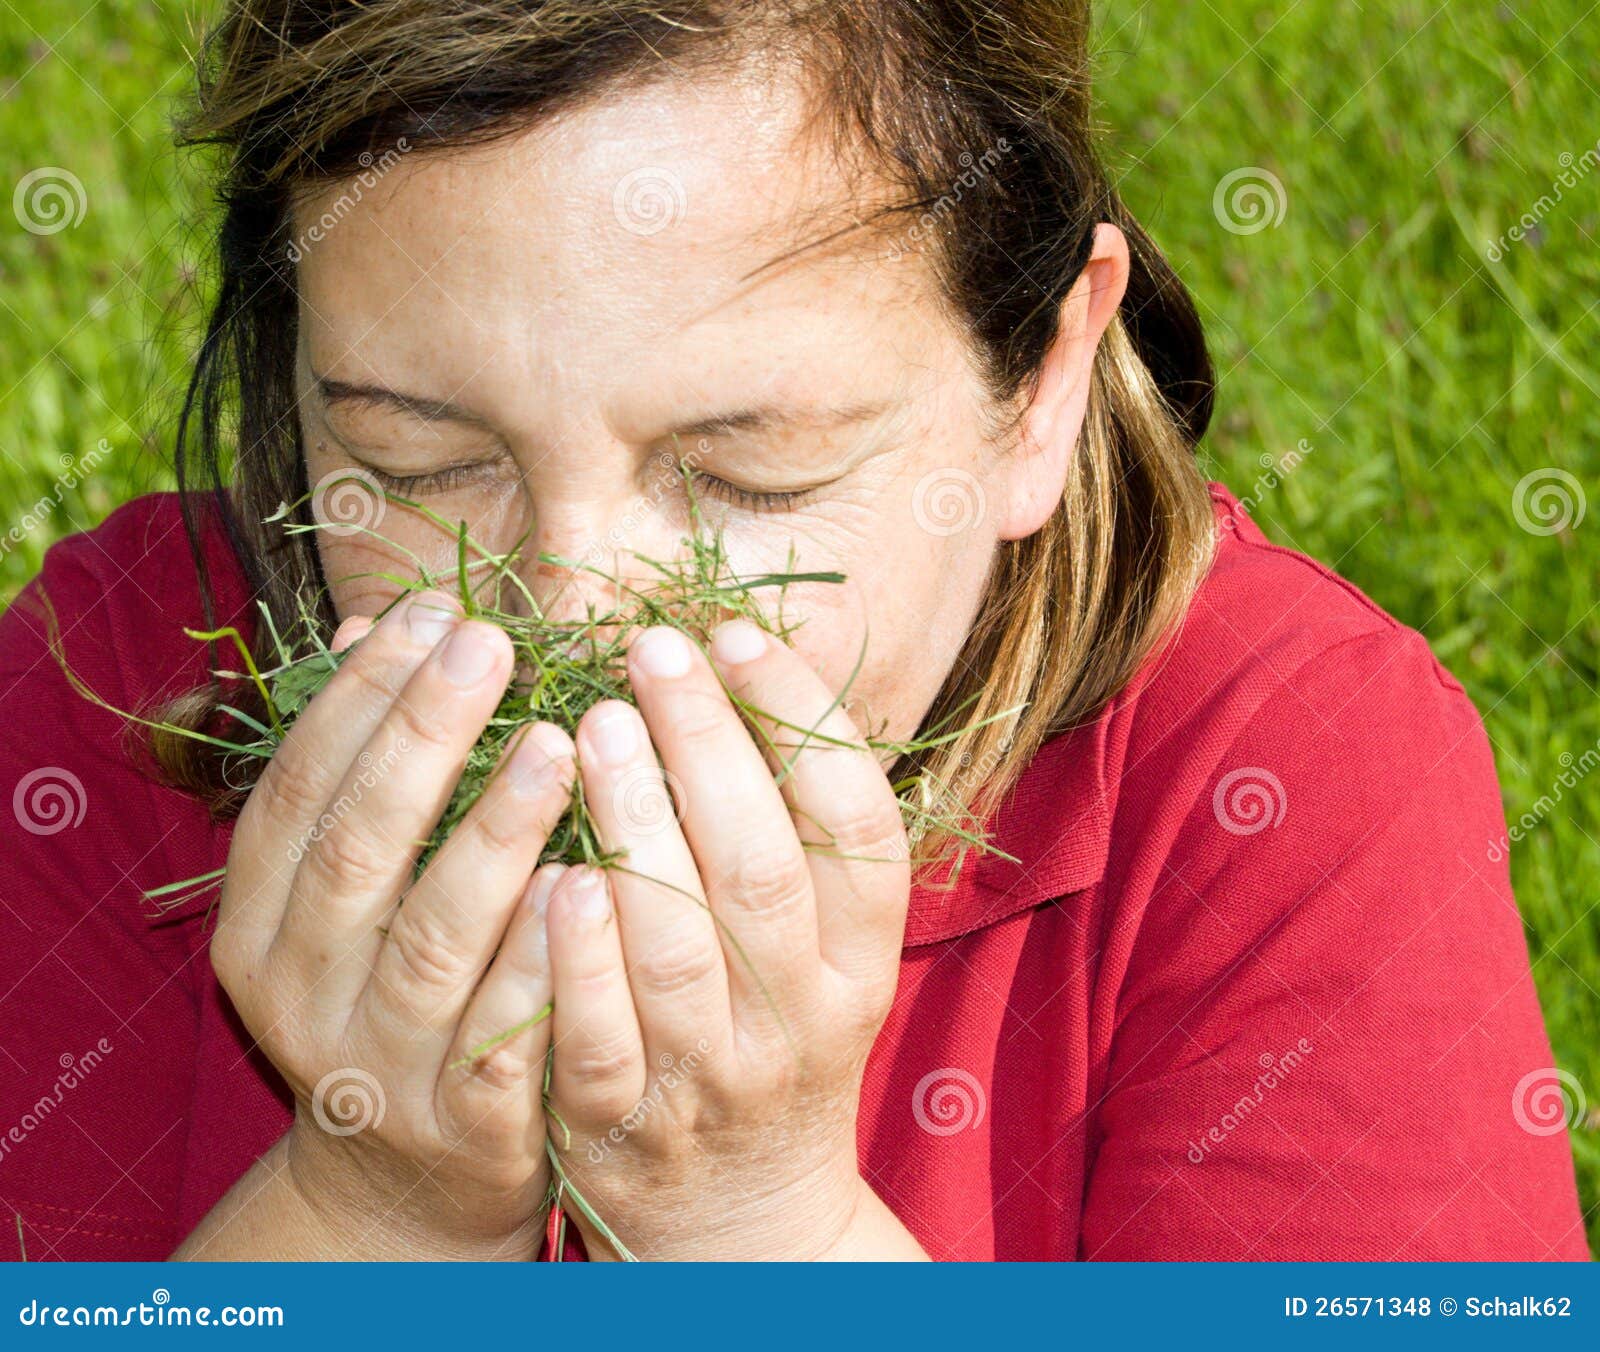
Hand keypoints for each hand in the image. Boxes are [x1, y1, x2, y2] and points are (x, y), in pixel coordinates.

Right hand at [208, 590, 576, 1259]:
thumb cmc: (394, 989)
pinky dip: (542, 955)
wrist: (410, 1176)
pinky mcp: (463, 1119)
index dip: (363, 696)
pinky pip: (506, 1030)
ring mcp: (379, 1060)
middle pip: (357, 847)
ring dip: (493, 832)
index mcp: (259, 920)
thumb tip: (376, 623)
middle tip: (491, 643)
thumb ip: (363, 771)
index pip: (299, 789)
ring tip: (555, 742)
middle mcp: (302, 989)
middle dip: (423, 733)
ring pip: (433, 936)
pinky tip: (586, 881)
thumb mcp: (350, 893)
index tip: (432, 612)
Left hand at [537, 618, 923, 1259]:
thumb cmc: (775, 1039)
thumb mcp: (824, 948)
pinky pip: (601, 1038)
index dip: (802, 720)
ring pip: (681, 945)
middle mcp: (803, 1014)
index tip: (737, 636)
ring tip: (596, 724)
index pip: (858, 822)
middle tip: (652, 649)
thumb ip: (796, 834)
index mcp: (861, 956)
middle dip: (710, 745)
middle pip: (765, 867)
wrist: (745, 1216)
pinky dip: (577, 957)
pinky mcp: (626, 1125)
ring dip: (639, 825)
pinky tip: (552, 872)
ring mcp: (714, 1076)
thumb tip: (748, 668)